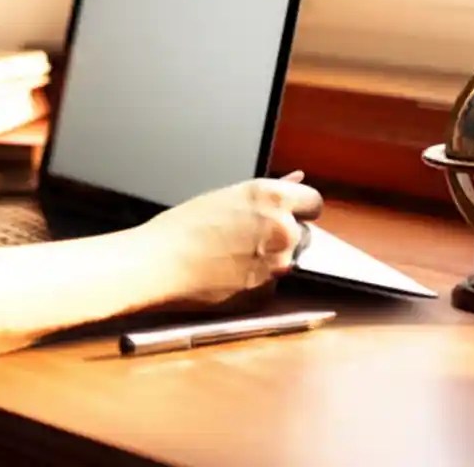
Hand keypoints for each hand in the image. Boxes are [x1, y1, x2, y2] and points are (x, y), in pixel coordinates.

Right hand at [142, 170, 322, 307]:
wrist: (159, 263)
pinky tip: (229, 274)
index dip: (301, 209)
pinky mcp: (266, 293)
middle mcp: (283, 230)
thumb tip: (297, 180)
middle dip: (284, 235)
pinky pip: (272, 285)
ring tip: (233, 256)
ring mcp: (278, 265)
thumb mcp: (228, 196)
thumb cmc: (185, 226)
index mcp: (274, 199)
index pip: (314, 203)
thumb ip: (271, 190)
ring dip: (271, 259)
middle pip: (303, 234)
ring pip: (288, 260)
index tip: (290, 214)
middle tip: (248, 236)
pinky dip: (257, 282)